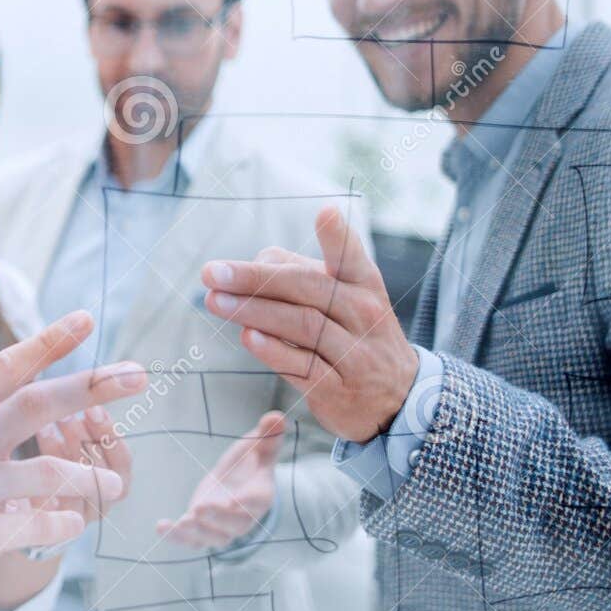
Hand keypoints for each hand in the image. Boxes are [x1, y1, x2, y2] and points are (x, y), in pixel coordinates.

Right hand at [0, 312, 148, 610]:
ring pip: (47, 472)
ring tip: (114, 486)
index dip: (48, 342)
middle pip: (35, 405)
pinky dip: (64, 524)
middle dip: (91, 387)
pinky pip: (38, 525)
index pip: (4, 370)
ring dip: (90, 477)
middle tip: (140, 375)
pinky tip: (74, 523)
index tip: (86, 319)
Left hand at [157, 410, 284, 548]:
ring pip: (213, 538)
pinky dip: (177, 538)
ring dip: (196, 533)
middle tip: (199, 508)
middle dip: (217, 519)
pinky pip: (192, 541)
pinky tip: (160, 527)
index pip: (256, 502)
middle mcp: (243, 516)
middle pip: (235, 525)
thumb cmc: (251, 462)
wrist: (238, 482)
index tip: (234, 501)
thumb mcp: (259, 447)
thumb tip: (275, 416)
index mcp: (259, 496)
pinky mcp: (204, 530)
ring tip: (180, 522)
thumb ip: (268, 435)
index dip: (246, 503)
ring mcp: (223, 527)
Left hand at [202, 206, 417, 443]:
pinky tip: (248, 337)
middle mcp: (363, 315)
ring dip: (253, 311)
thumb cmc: (357, 334)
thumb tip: (252, 263)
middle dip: (255, 278)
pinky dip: (274, 351)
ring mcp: (353, 354)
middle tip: (212, 273)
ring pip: (302, 325)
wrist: (397, 398)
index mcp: (364, 285)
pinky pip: (303, 367)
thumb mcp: (347, 297)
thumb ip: (303, 274)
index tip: (324, 212)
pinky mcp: (338, 390)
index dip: (339, 237)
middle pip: (307, 288)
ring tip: (214, 301)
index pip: (351, 258)